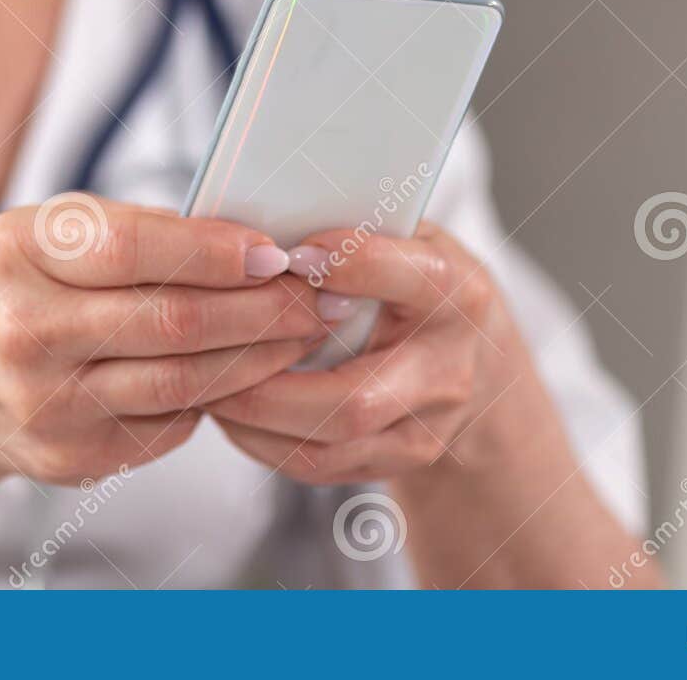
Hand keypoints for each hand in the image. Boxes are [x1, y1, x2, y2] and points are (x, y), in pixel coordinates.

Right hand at [0, 196, 329, 489]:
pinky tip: (244, 375)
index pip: (132, 250)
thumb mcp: (44, 235)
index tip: (274, 251)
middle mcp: (24, 332)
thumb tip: (247, 243)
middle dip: (261, 309)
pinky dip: (215, 399)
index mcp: (17, 254)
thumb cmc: (9, 291)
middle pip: (171, 322)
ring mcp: (44, 404)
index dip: (215, 252)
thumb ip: (132, 233)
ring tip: (300, 333)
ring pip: (182, 383)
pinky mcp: (68, 458)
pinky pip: (169, 425)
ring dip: (257, 358)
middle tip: (313, 296)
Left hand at [209, 222, 527, 485]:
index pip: (406, 278)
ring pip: (325, 445)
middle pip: (352, 399)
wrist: (478, 359)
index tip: (285, 253)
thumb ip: (357, 227)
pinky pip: (317, 467)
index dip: (346, 264)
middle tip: (213, 354)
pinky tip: (231, 411)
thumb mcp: (409, 237)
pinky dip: (262, 442)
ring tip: (208, 384)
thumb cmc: (421, 280)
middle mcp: (446, 370)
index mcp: (455, 293)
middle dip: (266, 385)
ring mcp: (425, 427)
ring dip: (252, 420)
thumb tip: (272, 220)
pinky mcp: (397, 461)